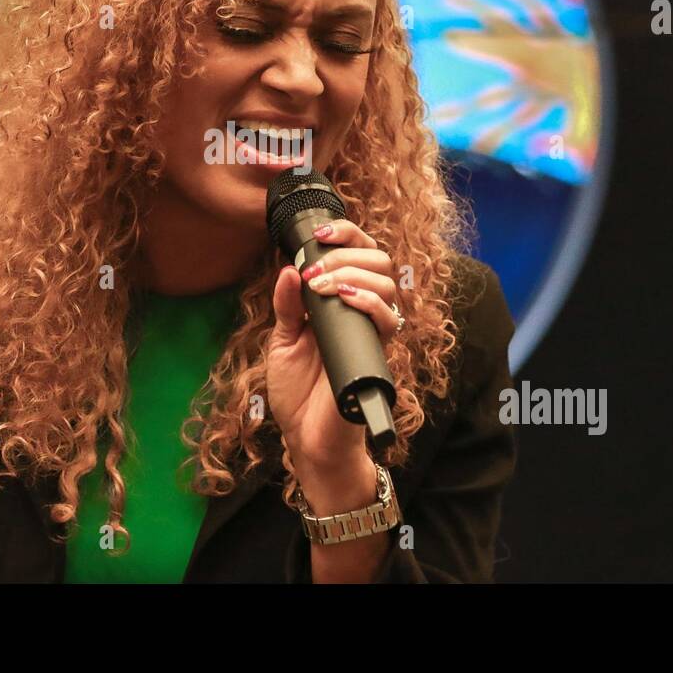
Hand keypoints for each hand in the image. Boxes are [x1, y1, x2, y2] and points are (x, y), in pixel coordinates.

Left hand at [265, 218, 401, 475]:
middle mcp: (362, 313)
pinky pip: (389, 320)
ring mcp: (372, 332)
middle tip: (316, 270)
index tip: (322, 234)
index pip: (359, 255)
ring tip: (322, 286)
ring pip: (387, 284)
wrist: (306, 437)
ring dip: (353, 274)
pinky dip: (368, 302)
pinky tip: (344, 298)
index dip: (348, 236)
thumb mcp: (283, 341)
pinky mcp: (378, 354)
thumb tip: (289, 268)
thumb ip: (287, 306)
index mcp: (341, 303)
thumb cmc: (298, 392)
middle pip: (379, 262)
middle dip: (348, 254)